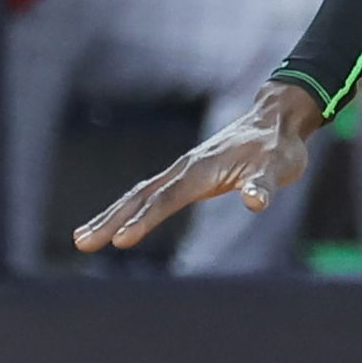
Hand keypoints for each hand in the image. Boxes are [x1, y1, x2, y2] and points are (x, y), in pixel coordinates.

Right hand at [77, 78, 321, 252]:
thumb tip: (255, 201)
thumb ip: (264, 184)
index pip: (169, 198)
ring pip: (138, 195)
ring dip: (110, 216)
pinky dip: (126, 210)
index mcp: (204, 168)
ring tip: (83, 238)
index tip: (123, 241)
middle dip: (111, 220)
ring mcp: (182, 171)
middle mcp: (186, 168)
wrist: (275, 120)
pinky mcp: (185, 176)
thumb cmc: (278, 148)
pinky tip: (113, 225)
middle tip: (82, 242)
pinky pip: (148, 195)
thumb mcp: (279, 166)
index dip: (146, 220)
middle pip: (141, 196)